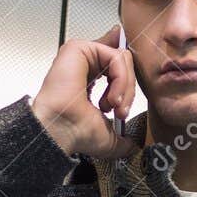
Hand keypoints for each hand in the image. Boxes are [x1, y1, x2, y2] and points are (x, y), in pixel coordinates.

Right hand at [30, 25, 136, 159]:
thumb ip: (124, 138)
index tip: (124, 108)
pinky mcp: (79, 49)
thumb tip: (134, 147)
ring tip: (115, 107)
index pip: (118, 68)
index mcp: (89, 79)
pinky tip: (111, 98)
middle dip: (129, 90)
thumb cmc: (76, 133)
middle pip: (124, 64)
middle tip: (121, 112)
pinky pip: (116, 56)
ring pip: (122, 59)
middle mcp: (84, 65)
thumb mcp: (109, 136)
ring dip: (126, 87)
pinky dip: (121, 79)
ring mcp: (81, 55)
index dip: (129, 84)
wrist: (61, 131)